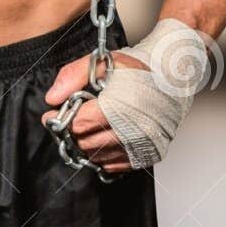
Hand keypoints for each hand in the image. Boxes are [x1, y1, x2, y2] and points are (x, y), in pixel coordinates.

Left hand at [41, 52, 144, 173]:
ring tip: (90, 126)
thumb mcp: (105, 61)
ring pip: (97, 156)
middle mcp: (136, 130)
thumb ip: (74, 75)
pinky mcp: (147, 155)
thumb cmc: (140, 70)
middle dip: (74, 131)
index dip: (63, 119)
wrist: (172, 80)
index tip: (53, 115)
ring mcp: (142, 145)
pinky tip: (104, 136)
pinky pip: (113, 164)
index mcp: (124, 105)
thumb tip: (53, 98)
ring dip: (87, 143)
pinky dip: (103, 154)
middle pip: (86, 142)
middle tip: (73, 118)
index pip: (81, 124)